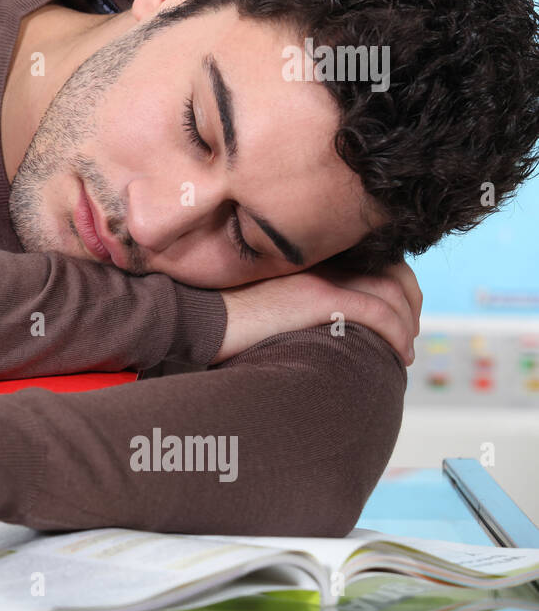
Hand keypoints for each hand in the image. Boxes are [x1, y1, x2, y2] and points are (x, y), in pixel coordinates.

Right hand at [213, 257, 421, 365]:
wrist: (199, 316)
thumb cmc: (221, 318)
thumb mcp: (266, 301)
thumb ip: (295, 301)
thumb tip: (314, 326)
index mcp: (311, 258)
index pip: (371, 259)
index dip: (396, 284)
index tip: (398, 314)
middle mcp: (322, 260)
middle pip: (392, 270)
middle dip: (411, 303)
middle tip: (409, 333)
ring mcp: (323, 276)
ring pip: (392, 292)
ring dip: (408, 323)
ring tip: (405, 350)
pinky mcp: (321, 298)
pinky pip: (378, 311)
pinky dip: (397, 332)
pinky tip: (400, 352)